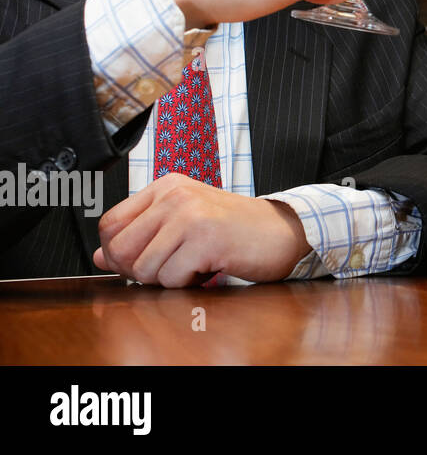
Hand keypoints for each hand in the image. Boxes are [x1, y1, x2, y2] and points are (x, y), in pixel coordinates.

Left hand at [92, 173, 312, 286]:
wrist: (284, 230)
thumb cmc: (236, 229)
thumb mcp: (185, 223)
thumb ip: (143, 236)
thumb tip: (100, 257)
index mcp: (167, 186)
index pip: (110, 223)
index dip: (117, 251)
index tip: (140, 260)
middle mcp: (175, 196)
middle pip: (121, 248)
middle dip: (138, 270)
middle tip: (169, 268)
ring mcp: (191, 215)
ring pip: (143, 268)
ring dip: (167, 278)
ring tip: (194, 265)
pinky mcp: (205, 239)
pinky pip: (171, 278)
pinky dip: (188, 282)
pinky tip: (208, 268)